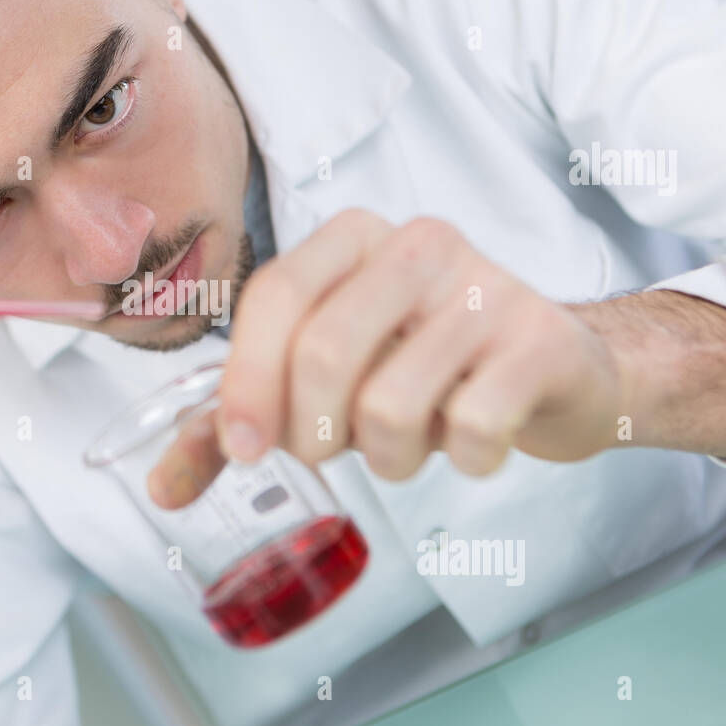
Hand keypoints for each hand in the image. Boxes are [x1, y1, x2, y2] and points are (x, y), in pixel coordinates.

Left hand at [148, 211, 625, 506]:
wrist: (561, 369)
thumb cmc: (429, 368)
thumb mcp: (333, 378)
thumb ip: (244, 421)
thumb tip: (163, 488)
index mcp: (353, 236)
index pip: (273, 296)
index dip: (246, 381)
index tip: (244, 448)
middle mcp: (419, 243)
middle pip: (323, 353)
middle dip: (313, 432)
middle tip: (335, 450)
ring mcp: (486, 288)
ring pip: (391, 405)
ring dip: (388, 459)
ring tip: (407, 445)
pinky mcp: (540, 340)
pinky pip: (471, 427)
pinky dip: (463, 459)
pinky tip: (474, 441)